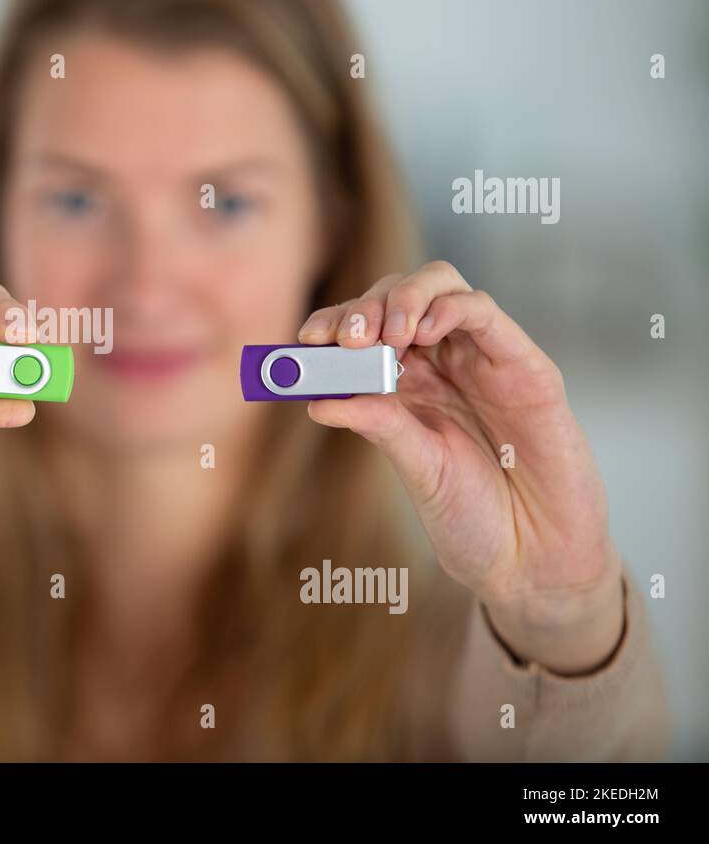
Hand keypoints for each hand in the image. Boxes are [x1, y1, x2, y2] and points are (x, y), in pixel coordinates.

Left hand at [296, 261, 623, 674]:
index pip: (365, 330)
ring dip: (405, 297)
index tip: (308, 339)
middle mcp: (441, 363)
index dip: (335, 323)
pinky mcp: (524, 365)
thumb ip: (379, 427)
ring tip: (387, 334)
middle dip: (367, 306)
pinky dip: (451, 307)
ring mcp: (482, 359)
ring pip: (441, 286)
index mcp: (406, 385)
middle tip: (350, 337)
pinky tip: (425, 330)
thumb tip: (317, 403)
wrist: (536, 558)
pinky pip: (484, 312)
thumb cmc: (474, 516)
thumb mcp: (418, 469)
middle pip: (398, 295)